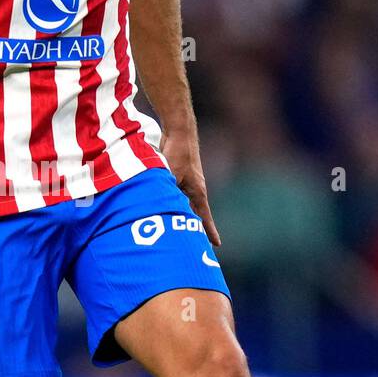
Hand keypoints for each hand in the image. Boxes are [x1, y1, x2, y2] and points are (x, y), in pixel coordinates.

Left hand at [161, 127, 220, 247]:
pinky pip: (177, 196)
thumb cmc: (177, 152)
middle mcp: (195, 189)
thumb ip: (167, 190)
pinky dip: (174, 204)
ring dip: (183, 217)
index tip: (217, 245)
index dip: (209, 232)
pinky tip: (167, 208)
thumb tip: (160, 205)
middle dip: (196, 229)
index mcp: (197, 191)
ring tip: (182, 232)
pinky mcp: (179, 177)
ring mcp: (187, 183)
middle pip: (195, 215)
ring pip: (185, 206)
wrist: (179, 131)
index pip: (204, 217)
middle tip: (198, 245)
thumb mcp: (170, 174)